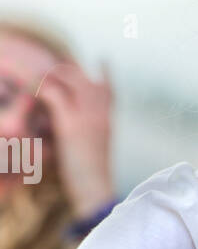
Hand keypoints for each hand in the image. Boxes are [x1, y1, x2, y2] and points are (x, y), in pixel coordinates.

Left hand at [33, 59, 113, 219]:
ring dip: (53, 76)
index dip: (106, 72)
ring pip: (70, 80)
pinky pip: (54, 95)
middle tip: (52, 72)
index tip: (104, 60)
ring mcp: (87, 116)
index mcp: (108, 119)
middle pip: (86, 78)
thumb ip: (92, 131)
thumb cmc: (93, 175)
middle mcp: (100, 113)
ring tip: (40, 81)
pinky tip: (35, 95)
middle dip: (68, 70)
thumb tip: (79, 125)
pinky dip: (43, 91)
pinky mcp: (71, 125)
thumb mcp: (97, 148)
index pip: (110, 88)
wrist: (95, 189)